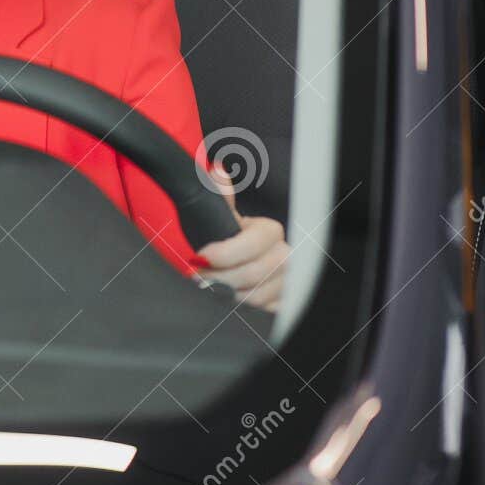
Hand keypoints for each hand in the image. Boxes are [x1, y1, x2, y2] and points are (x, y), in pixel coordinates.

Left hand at [196, 167, 287, 311]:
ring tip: (209, 285)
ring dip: (227, 294)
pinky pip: (264, 312)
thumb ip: (218, 195)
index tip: (201, 255)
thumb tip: (216, 172)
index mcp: (270, 232)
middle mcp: (285, 256)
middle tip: (197, 275)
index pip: (253, 244)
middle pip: (253, 274)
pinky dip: (241, 307)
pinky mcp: (283, 302)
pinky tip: (228, 297)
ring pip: (256, 296)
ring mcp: (287, 281)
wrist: (242, 262)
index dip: (225, 253)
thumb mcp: (222, 215)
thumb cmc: (229, 237)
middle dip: (220, 276)